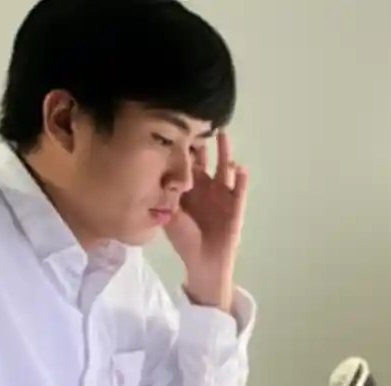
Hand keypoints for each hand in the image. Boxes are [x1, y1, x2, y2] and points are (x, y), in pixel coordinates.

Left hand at [165, 132, 247, 307]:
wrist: (203, 261)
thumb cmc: (185, 240)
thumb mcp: (168, 217)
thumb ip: (163, 199)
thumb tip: (149, 179)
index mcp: (190, 188)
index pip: (186, 163)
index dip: (182, 147)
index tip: (175, 128)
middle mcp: (207, 187)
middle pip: (206, 159)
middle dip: (203, 142)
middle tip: (200, 120)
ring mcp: (223, 195)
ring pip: (224, 168)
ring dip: (224, 152)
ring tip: (223, 134)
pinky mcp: (235, 206)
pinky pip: (239, 190)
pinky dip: (240, 179)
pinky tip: (239, 167)